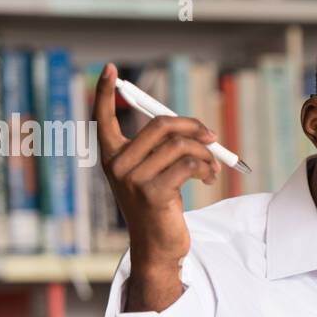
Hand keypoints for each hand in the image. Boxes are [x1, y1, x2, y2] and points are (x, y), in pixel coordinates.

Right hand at [95, 63, 220, 310]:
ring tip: (213, 167)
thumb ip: (163, 149)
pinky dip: (206, 168)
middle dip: (193, 127)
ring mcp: (132, 179)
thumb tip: (195, 129)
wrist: (157, 247)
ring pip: (180, 146)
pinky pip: (188, 165)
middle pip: (160, 125)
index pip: (103, 119)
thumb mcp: (154, 173)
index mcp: (111, 157)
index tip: (110, 69)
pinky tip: (210, 178)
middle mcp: (116, 165)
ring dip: (206, 154)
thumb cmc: (159, 207)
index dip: (105, 92)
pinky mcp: (152, 193)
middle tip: (212, 138)